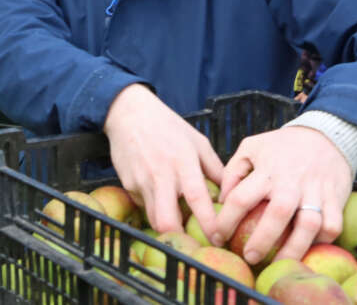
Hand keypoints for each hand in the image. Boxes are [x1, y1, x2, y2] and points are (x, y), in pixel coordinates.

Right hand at [103, 84, 223, 238]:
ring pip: (153, 219)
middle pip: (166, 221)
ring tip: (180, 220)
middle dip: (180, 238)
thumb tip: (229, 194)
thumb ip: (214, 168)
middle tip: (194, 242)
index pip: (197, 198)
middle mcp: (160, 175)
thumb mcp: (197, 141)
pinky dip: (155, 207)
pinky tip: (161, 197)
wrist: (129, 113)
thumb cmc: (168, 126)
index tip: (219, 238)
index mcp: (183, 162)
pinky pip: (144, 205)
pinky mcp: (127, 185)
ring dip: (168, 225)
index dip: (208, 222)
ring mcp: (140, 181)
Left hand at [213, 126, 351, 264]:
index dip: (226, 221)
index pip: (241, 198)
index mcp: (266, 171)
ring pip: (309, 225)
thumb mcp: (251, 148)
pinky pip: (332, 226)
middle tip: (249, 257)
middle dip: (262, 240)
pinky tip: (308, 249)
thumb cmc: (281, 146)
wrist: (326, 135)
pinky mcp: (337, 199)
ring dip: (294, 248)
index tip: (217, 237)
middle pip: (277, 214)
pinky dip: (323, 241)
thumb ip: (233, 172)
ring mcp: (316, 192)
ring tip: (278, 263)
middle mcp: (291, 182)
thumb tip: (221, 201)